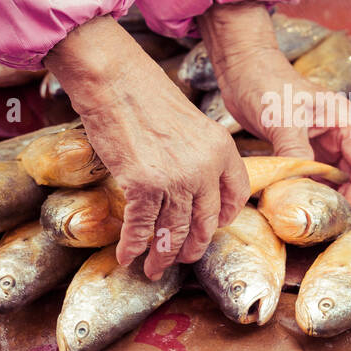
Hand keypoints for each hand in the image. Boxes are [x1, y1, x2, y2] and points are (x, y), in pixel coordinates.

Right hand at [45, 15, 249, 279]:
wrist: (115, 81)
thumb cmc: (146, 96)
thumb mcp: (190, 124)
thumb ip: (198, 155)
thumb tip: (190, 186)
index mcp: (222, 149)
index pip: (235, 196)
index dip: (223, 219)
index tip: (210, 229)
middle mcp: (205, 168)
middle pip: (205, 223)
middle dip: (192, 248)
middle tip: (180, 260)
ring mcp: (176, 179)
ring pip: (174, 232)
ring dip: (162, 256)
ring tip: (152, 269)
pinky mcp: (144, 186)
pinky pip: (142, 228)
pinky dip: (133, 246)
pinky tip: (126, 256)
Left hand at [199, 2, 350, 206]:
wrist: (241, 70)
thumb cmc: (266, 82)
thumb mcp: (283, 117)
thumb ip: (295, 150)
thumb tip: (299, 185)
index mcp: (343, 119)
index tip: (348, 205)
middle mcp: (337, 132)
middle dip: (350, 196)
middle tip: (334, 219)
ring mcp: (320, 142)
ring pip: (336, 177)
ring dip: (331, 196)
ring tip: (319, 215)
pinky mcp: (302, 149)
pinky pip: (314, 175)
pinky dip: (311, 190)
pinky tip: (300, 202)